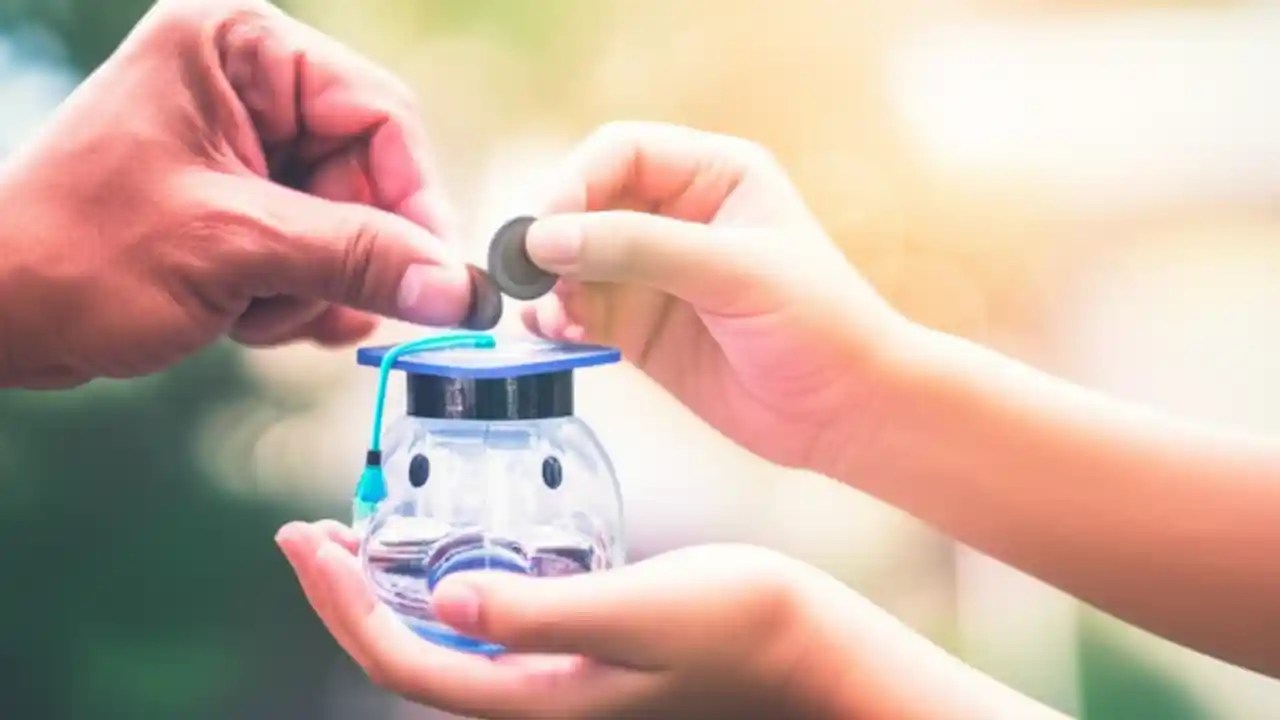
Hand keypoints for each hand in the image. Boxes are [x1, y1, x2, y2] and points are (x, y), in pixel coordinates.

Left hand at [0, 0, 477, 388]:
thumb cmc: (78, 254)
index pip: (378, 114)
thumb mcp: (232, 247)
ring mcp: (244, 147)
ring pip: (348, 223)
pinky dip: (300, 295)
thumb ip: (357, 258)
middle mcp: (247, 86)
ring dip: (318, 284)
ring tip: (251, 307)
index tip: (435, 274)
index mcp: (239, 48)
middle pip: (367, 175)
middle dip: (351, 254)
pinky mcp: (240, 201)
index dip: (413, 198)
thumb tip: (460, 287)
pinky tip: (249, 315)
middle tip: (332, 308)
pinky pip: (316, 249)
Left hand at [276, 521, 1064, 719]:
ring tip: (361, 534)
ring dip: (393, 588)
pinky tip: (452, 544)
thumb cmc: (739, 626)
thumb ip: (539, 612)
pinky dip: (449, 581)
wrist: (810, 649)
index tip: (306, 541)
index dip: (343, 606)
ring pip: (445, 639)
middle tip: (315, 530)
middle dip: (351, 596)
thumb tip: (441, 600)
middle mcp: (535, 698)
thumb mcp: (638, 613)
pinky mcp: (581, 649)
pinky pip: (489, 621)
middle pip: (411, 655)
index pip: (406, 660)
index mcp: (537, 700)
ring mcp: (558, 678)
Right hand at [521, 122, 913, 474]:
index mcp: (713, 176)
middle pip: (587, 205)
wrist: (849, 412)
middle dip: (555, 237)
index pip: (621, 153)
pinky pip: (582, 312)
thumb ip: (638, 248)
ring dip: (552, 285)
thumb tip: (546, 238)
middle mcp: (677, 218)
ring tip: (556, 313)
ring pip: (576, 263)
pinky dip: (561, 319)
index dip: (576, 182)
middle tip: (533, 274)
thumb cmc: (820, 323)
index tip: (546, 226)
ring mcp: (656, 276)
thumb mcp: (732, 272)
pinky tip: (562, 333)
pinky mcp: (642, 330)